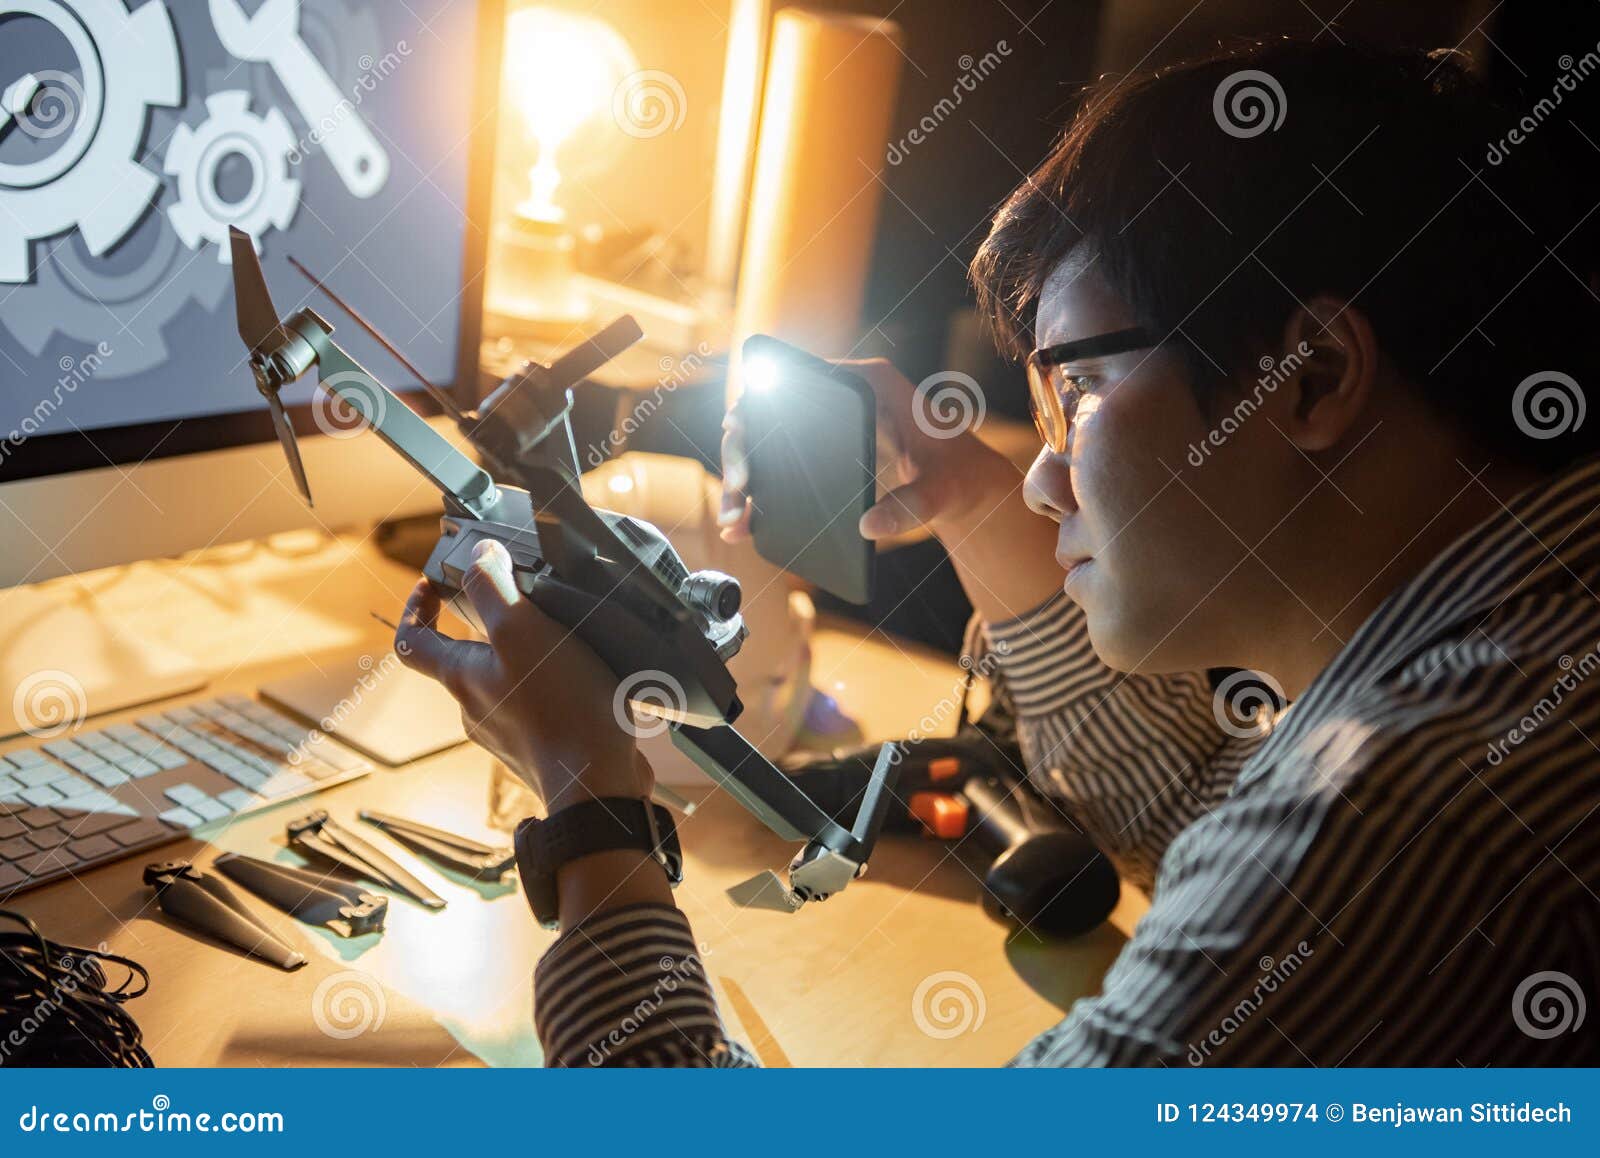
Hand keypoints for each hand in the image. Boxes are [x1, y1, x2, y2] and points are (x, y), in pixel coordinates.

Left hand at [394, 539, 651, 812]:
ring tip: (568, 640)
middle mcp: (477, 710)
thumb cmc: (560, 708)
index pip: (412, 643)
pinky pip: (543, 709)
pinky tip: (590, 681)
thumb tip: (477, 554)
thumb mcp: (521, 630)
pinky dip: (557, 690)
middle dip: (489, 629)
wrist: (597, 787)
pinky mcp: (545, 749)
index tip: (433, 584)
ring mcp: (510, 735)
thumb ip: (493, 587)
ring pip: (507, 685)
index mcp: (461, 679)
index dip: (415, 608)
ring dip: (529, 659)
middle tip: (524, 604)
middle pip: (465, 662)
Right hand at [719, 356, 1016, 544]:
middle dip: (743, 452)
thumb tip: (868, 527)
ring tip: (734, 520)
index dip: (760, 400)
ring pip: (767, 442)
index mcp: (868, 382)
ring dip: (743, 479)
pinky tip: (743, 526)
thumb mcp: (941, 491)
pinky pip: (779, 466)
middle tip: (739, 490)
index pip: (800, 378)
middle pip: (770, 412)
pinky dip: (760, 495)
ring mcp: (825, 422)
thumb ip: (912, 507)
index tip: (739, 428)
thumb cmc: (958, 476)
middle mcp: (839, 394)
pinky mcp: (821, 451)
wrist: (962, 486)